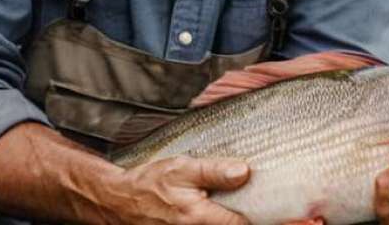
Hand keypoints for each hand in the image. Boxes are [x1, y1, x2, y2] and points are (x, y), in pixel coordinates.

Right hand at [110, 155, 251, 224]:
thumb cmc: (148, 184)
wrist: (118, 202)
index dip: (260, 214)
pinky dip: (217, 219)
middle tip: (255, 205)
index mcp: (198, 217)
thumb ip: (214, 171)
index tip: (269, 203)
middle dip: (245, 217)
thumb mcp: (181, 169)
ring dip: (230, 218)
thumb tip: (244, 171)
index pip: (241, 224)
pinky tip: (218, 211)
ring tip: (236, 207)